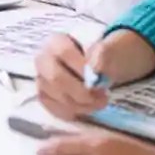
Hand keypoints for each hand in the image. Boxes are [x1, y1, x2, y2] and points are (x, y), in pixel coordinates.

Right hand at [34, 31, 154, 120]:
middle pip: (56, 78)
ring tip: (100, 102)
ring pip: (55, 96)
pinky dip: (73, 112)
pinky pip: (53, 108)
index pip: (64, 53)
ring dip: (81, 105)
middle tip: (103, 98)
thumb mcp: (111, 50)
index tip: (100, 79)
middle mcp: (43, 59)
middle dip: (82, 93)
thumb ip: (105, 54)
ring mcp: (42, 78)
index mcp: (57, 41)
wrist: (101, 68)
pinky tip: (87, 108)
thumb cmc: (104, 56)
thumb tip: (96, 68)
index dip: (82, 68)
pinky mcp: (44, 95)